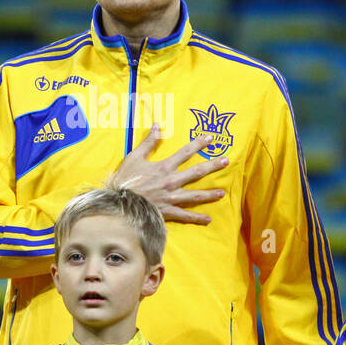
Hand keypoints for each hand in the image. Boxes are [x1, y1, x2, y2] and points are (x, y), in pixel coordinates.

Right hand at [112, 124, 226, 224]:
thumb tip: (157, 125)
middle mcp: (171, 181)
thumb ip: (148, 142)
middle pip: (197, 172)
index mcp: (164, 167)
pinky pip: (185, 215)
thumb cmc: (125, 180)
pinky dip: (197, 218)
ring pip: (195, 195)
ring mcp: (171, 197)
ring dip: (210, 193)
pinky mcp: (168, 211)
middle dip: (213, 166)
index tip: (210, 138)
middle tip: (226, 161)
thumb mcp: (134, 157)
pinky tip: (208, 219)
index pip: (186, 152)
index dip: (199, 144)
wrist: (119, 203)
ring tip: (222, 193)